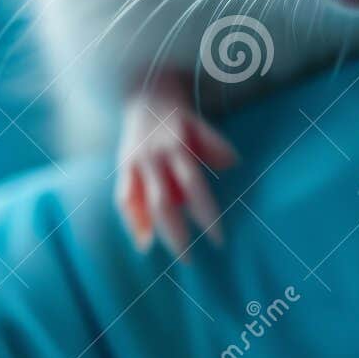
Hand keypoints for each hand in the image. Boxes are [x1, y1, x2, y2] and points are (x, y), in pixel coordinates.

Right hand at [115, 72, 238, 255]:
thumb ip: (216, 144)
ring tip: (168, 257)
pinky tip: (144, 242)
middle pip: (163, 204)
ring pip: (141, 205)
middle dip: (176, 235)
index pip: (192, 187)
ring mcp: (134, 165)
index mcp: (176, 148)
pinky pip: (124, 201)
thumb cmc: (179, 116)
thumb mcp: (199, 123)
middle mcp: (152, 159)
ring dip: (155, 232)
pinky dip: (132, 222)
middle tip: (189, 263)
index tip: (218, 240)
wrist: (144, 95)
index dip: (205, 214)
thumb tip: (236, 164)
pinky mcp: (122, 169)